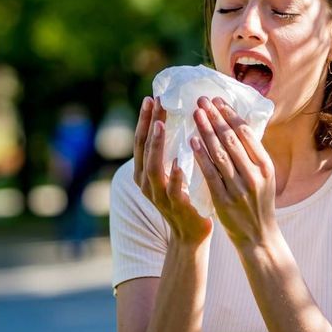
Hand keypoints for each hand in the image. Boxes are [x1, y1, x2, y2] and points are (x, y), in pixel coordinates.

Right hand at [133, 96, 211, 245]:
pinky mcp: (176, 207)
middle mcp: (146, 183)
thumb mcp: (172, 172)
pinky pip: (173, 190)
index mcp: (143, 172)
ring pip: (154, 167)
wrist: (190, 234)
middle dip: (149, 124)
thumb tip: (177, 119)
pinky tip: (179, 162)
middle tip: (156, 102)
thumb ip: (170, 151)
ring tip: (161, 125)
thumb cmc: (184, 196)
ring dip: (157, 145)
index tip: (151, 98)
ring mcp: (159, 196)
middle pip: (144, 149)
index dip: (145, 119)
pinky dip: (175, 176)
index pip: (141, 140)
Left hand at [190, 96, 277, 250]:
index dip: (231, 115)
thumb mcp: (264, 177)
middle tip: (202, 100)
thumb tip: (237, 125)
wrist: (259, 237)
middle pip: (232, 139)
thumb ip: (252, 155)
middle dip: (216, 117)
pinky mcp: (224, 200)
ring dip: (206, 131)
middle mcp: (255, 175)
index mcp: (266, 166)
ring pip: (220, 153)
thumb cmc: (258, 203)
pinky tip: (192, 142)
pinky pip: (210, 173)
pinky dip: (201, 156)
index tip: (218, 100)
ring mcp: (239, 188)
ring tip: (196, 114)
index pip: (247, 133)